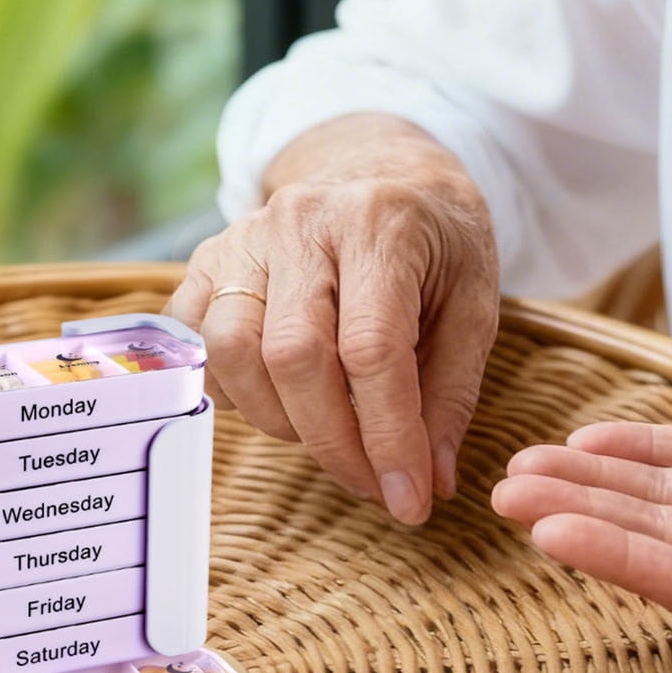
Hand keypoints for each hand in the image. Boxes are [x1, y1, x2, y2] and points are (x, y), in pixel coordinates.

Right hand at [166, 115, 498, 523]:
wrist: (382, 172)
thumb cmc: (435, 244)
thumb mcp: (474, 304)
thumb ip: (452, 393)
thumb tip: (429, 483)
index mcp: (380, 223)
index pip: (371, 349)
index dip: (388, 436)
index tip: (410, 500)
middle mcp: (301, 221)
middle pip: (293, 356)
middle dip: (333, 442)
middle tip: (374, 485)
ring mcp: (243, 237)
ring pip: (232, 352)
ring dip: (279, 420)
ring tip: (329, 432)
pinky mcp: (207, 258)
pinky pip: (197, 343)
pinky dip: (235, 391)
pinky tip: (282, 400)